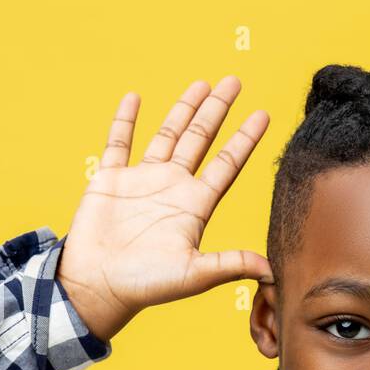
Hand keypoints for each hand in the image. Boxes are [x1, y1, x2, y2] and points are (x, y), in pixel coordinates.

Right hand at [56, 76, 273, 340]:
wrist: (98, 287)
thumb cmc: (146, 286)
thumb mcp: (194, 275)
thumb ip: (230, 264)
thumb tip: (271, 271)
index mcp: (195, 206)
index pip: (227, 165)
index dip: (244, 140)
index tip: (263, 115)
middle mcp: (173, 188)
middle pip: (201, 140)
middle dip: (217, 110)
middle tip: (235, 81)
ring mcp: (142, 181)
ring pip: (167, 135)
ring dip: (183, 109)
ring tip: (201, 83)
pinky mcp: (111, 180)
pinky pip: (119, 143)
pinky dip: (125, 120)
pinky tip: (134, 98)